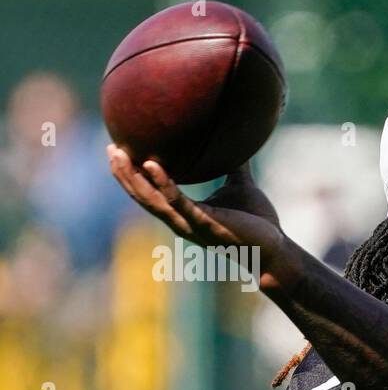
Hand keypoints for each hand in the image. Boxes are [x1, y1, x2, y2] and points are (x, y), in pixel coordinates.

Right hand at [105, 145, 293, 286]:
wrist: (275, 249)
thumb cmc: (258, 222)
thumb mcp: (241, 186)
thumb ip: (234, 166)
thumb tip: (236, 140)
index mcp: (186, 213)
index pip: (151, 194)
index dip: (132, 176)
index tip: (119, 152)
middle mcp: (182, 221)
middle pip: (143, 197)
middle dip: (123, 174)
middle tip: (110, 149)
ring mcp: (191, 224)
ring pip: (153, 200)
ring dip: (133, 178)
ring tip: (119, 154)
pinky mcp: (204, 224)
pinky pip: (179, 202)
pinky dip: (164, 184)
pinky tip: (152, 165)